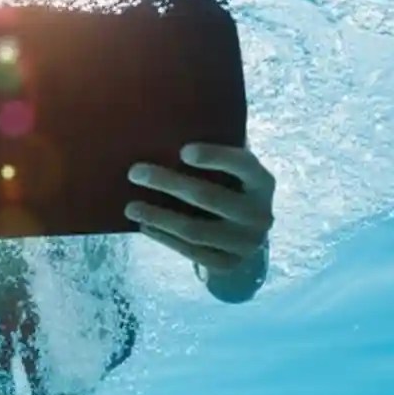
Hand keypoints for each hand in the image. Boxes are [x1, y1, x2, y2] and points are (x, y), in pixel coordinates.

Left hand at [126, 144, 274, 301]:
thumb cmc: (230, 189)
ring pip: (195, 229)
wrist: (246, 236)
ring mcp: (245, 243)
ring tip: (131, 207)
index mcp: (262, 182)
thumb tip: (166, 130)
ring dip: (158, 216)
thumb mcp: (233, 172)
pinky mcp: (228, 264)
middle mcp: (259, 213)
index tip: (182, 151)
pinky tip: (145, 225)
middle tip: (134, 172)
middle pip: (208, 197)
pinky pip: (190, 252)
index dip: (214, 157)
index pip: (242, 165)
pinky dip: (164, 237)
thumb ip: (215, 153)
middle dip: (167, 183)